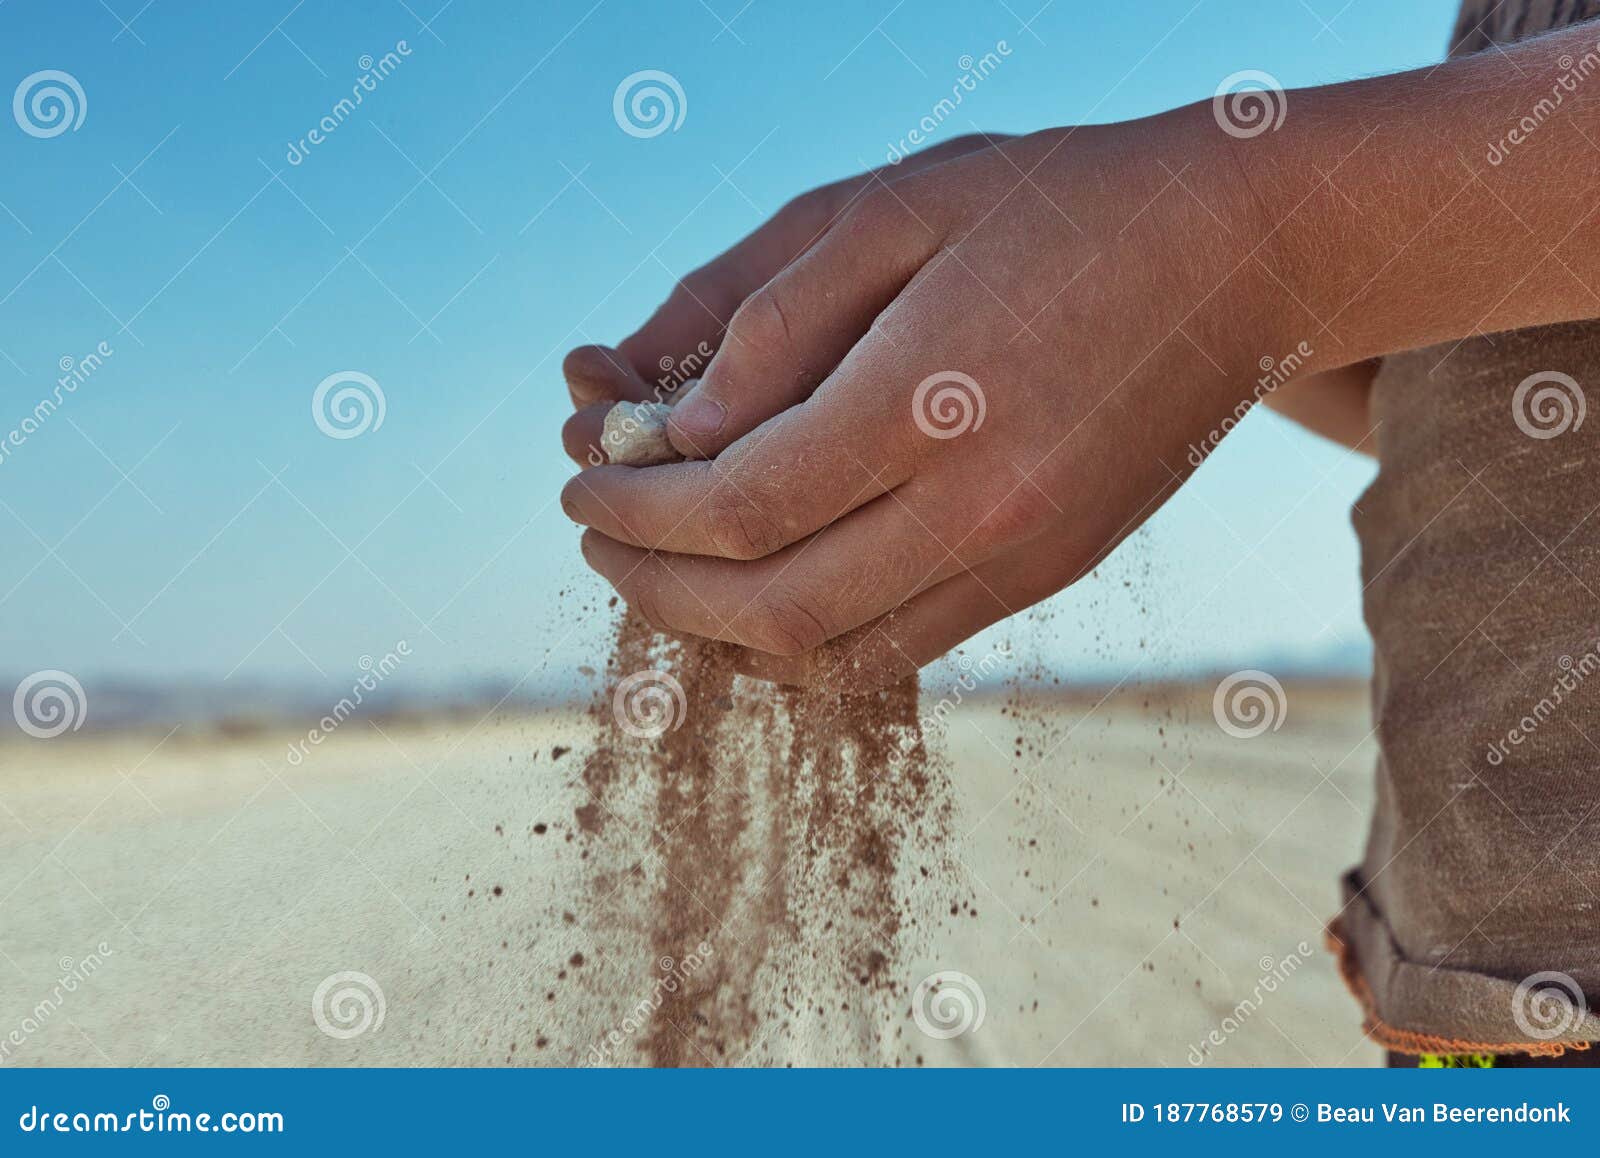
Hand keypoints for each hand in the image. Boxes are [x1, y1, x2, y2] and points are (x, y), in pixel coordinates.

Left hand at [563, 107, 1291, 690]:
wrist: (1242, 254)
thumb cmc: (1060, 204)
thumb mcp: (895, 209)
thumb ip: (771, 322)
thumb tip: (676, 432)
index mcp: (930, 403)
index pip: (736, 506)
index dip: (635, 512)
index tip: (579, 486)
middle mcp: (980, 510)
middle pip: (769, 607)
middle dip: (655, 586)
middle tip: (597, 540)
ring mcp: (1023, 561)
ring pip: (832, 657)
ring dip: (722, 631)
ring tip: (665, 569)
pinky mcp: (1048, 578)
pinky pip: (899, 650)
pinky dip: (807, 643)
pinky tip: (764, 586)